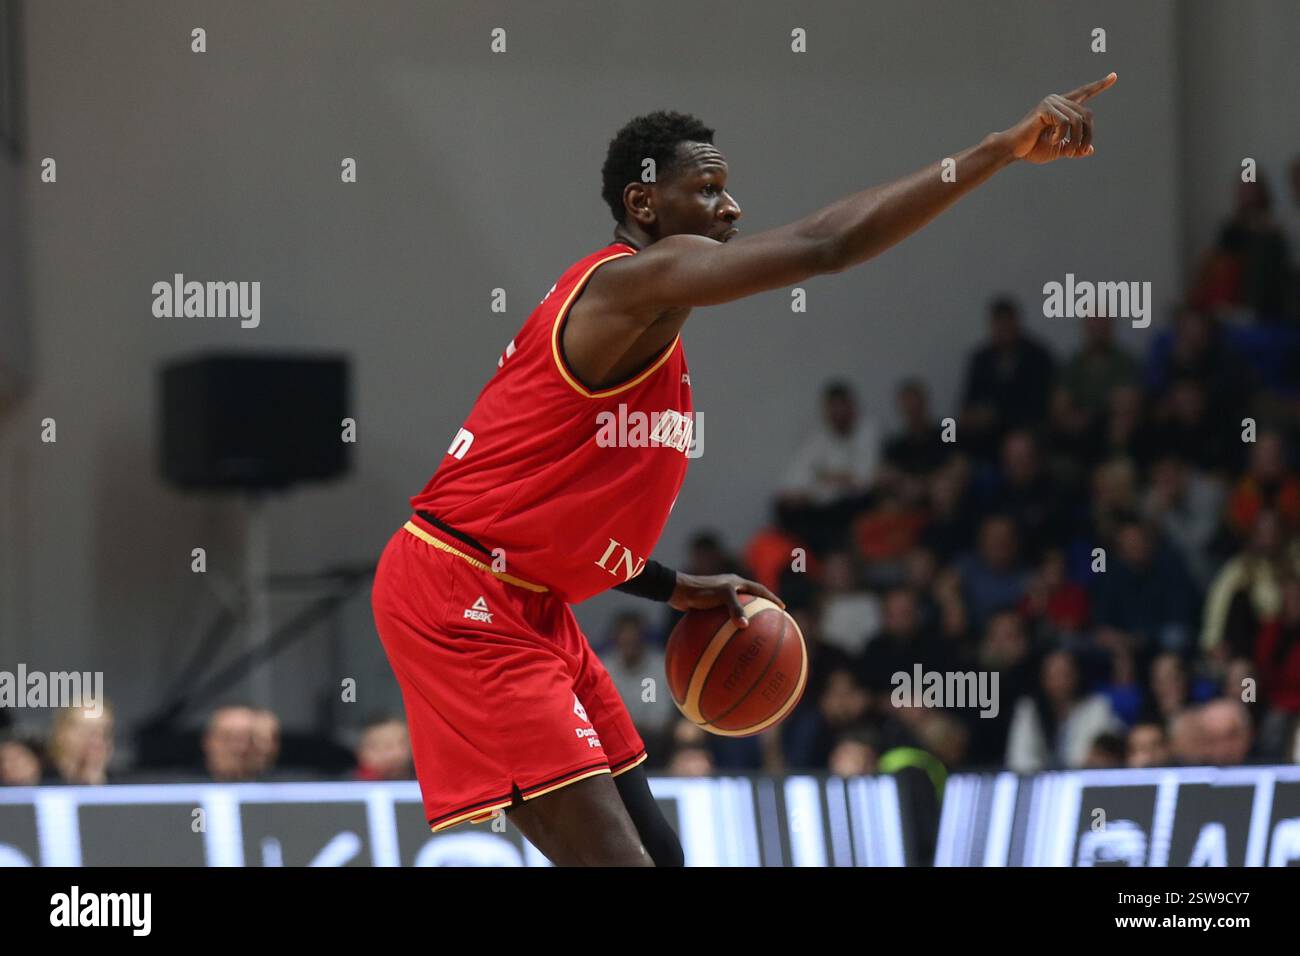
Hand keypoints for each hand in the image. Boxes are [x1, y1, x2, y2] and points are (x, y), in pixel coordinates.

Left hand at [668, 572, 784, 628]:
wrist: (676, 591)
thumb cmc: (700, 590)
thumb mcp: (722, 595)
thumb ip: (735, 608)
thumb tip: (746, 626)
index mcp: (736, 583)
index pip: (759, 589)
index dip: (771, 598)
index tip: (782, 608)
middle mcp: (729, 589)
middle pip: (750, 599)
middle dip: (761, 609)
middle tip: (772, 620)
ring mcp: (718, 598)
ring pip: (735, 610)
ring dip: (744, 619)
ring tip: (753, 634)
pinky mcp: (708, 608)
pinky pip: (722, 620)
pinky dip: (728, 629)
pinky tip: (729, 644)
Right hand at [998, 72, 1116, 163]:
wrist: (1013, 150)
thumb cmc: (1032, 149)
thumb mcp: (1059, 150)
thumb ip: (1074, 147)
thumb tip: (1090, 149)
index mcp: (1062, 108)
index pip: (1084, 93)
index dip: (1099, 85)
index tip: (1114, 76)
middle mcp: (1058, 100)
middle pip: (1086, 115)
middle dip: (1088, 136)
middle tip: (1080, 152)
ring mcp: (1051, 102)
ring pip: (1078, 120)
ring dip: (1077, 140)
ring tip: (1068, 152)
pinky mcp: (1045, 108)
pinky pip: (1065, 122)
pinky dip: (1062, 136)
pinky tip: (1054, 141)